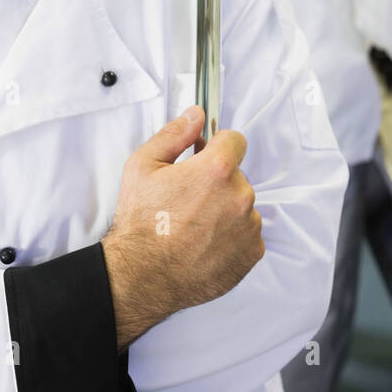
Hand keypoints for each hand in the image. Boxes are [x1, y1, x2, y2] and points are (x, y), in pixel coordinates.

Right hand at [102, 107, 264, 349]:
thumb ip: (175, 134)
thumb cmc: (140, 223)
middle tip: (187, 200)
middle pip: (236, 176)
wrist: (142, 276)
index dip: (217, 146)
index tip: (204, 157)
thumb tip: (196, 115)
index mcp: (217, 170)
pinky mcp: (251, 253)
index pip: (235, 141)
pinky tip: (204, 243)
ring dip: (224, 210)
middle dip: (215, 182)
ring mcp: (248, 227)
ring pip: (242, 206)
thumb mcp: (143, 166)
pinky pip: (247, 234)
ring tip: (194, 226)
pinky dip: (231, 236)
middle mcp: (239, 196)